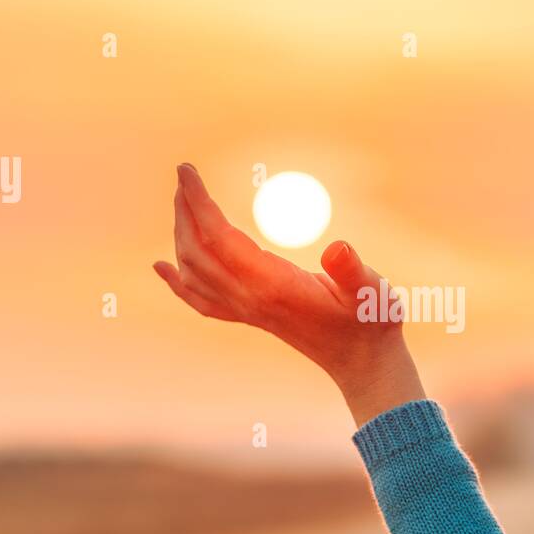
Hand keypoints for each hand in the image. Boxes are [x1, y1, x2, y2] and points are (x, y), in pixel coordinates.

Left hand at [153, 164, 425, 425]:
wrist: (363, 363)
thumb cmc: (370, 321)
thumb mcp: (372, 291)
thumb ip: (353, 270)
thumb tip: (337, 248)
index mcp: (271, 286)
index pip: (219, 238)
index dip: (199, 202)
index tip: (186, 170)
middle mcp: (250, 299)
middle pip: (197, 251)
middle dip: (185, 211)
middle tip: (185, 175)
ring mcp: (246, 311)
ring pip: (194, 271)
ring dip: (181, 234)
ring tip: (183, 202)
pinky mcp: (250, 316)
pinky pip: (201, 299)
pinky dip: (177, 281)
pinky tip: (161, 267)